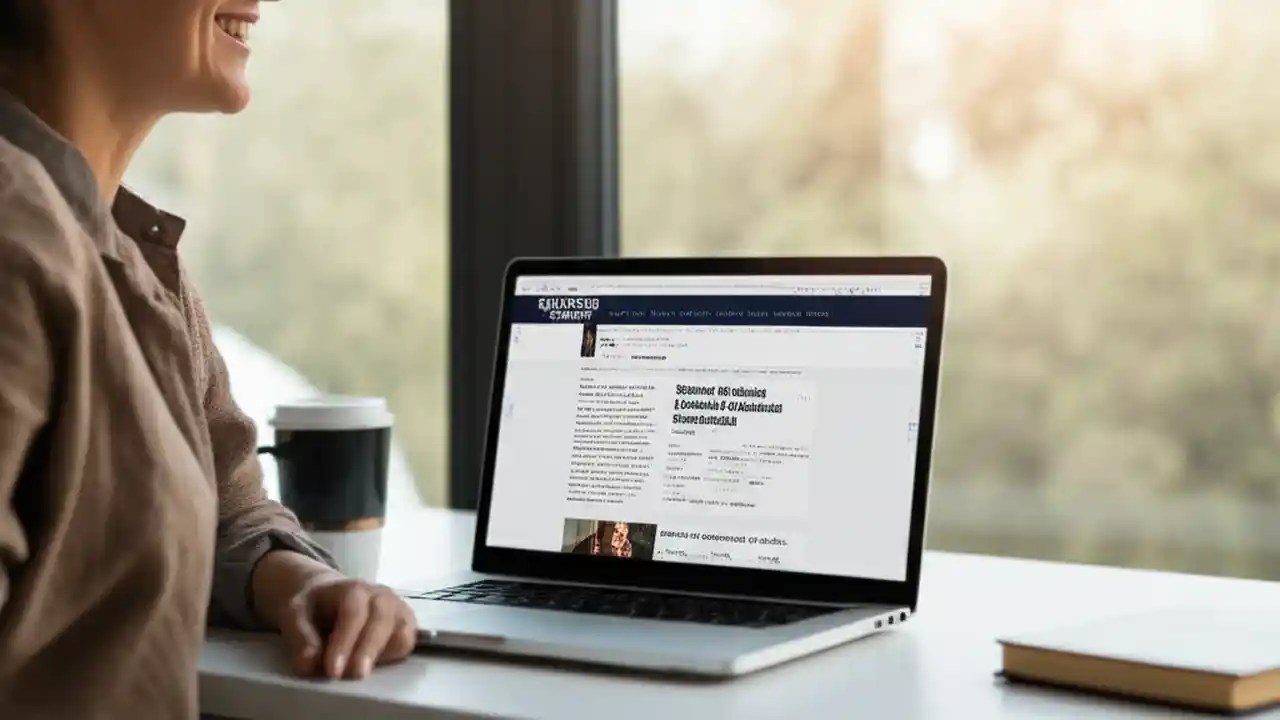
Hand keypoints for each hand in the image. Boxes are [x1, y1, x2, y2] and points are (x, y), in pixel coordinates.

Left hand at [252, 552, 417, 678]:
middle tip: (352, 676)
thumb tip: (310, 664)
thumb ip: (300, 637)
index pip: (353, 613)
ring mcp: (397, 610)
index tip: (332, 671)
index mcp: (353, 589)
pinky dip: (393, 657)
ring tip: (359, 673)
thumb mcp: (295, 614)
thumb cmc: (313, 606)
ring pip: (401, 632)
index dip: (344, 642)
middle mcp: (381, 596)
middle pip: (382, 620)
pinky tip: (372, 665)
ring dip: (383, 655)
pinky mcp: (405, 626)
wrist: (327, 595)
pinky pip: (407, 643)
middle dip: (367, 650)